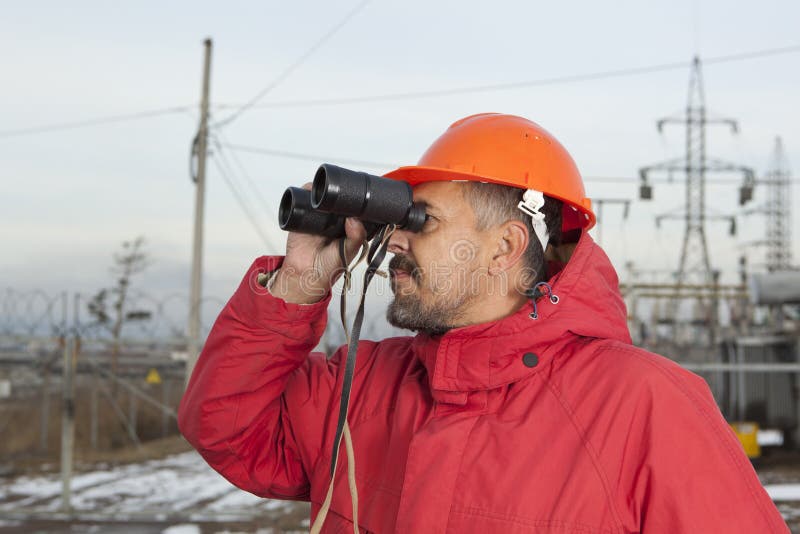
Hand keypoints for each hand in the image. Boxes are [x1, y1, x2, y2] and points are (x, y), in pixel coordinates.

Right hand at [271, 183, 366, 303]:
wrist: (305, 274)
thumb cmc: (329, 266)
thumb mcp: (348, 251)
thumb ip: (356, 237)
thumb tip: (354, 219)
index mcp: (350, 226)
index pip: (355, 207)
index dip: (358, 199)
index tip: (360, 192)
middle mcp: (335, 219)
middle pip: (338, 198)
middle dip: (339, 191)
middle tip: (340, 190)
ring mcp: (319, 217)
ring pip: (321, 197)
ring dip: (322, 191)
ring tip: (324, 192)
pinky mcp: (303, 216)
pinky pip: (303, 201)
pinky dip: (305, 195)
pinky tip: (310, 194)